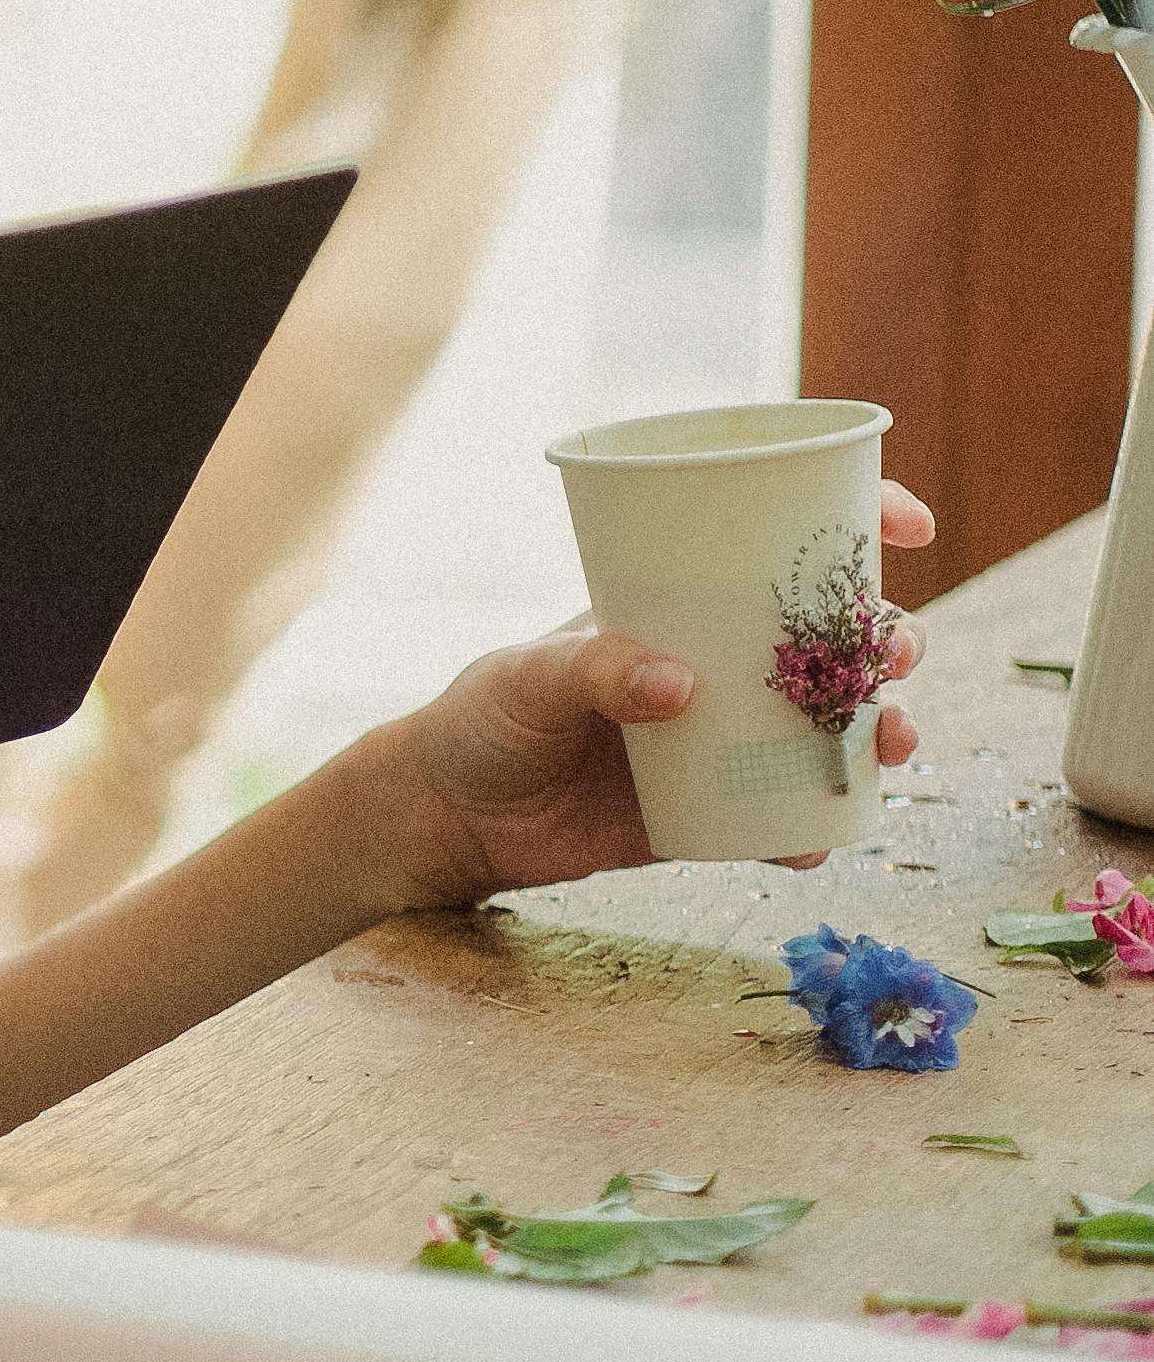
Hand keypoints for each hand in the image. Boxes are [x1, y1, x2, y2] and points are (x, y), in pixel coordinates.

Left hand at [367, 478, 936, 908]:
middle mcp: (717, 668)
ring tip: (893, 739)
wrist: (451, 816)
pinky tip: (818, 838)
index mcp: (679, 610)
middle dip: (887, 636)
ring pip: (832, 727)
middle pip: (833, 639)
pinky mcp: (714, 813)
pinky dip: (814, 828)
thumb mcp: (525, 677)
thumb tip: (680, 685)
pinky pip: (786, 819)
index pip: (775, 548)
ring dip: (881, 728)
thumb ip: (593, 671)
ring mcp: (724, 742)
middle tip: (894, 651)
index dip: (855, 523)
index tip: (910, 525)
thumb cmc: (481, 720)